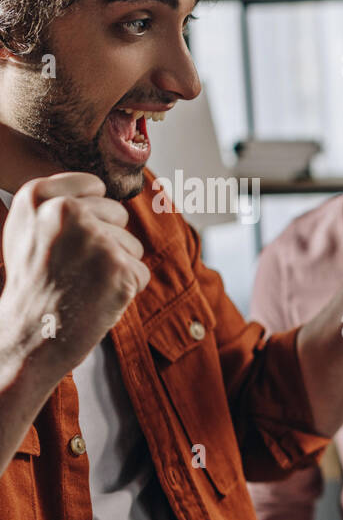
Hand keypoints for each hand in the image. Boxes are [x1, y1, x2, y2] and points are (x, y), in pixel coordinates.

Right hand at [0, 173, 148, 377]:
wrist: (31, 334)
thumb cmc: (33, 283)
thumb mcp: (25, 230)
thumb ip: (56, 201)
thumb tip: (99, 186)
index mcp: (38, 197)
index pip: (94, 185)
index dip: (91, 215)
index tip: (69, 239)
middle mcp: (65, 211)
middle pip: (118, 214)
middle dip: (106, 242)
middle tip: (74, 268)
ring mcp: (94, 239)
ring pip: (132, 245)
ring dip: (117, 267)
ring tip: (84, 284)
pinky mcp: (118, 268)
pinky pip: (141, 272)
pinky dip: (127, 289)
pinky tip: (97, 299)